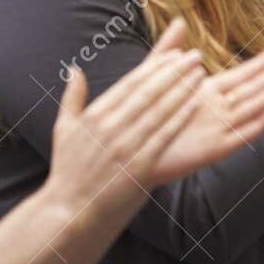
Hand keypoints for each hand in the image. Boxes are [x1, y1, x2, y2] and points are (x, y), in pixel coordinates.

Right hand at [45, 41, 203, 215]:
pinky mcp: (138, 166)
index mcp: (94, 116)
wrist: (70, 210)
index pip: (130, 83)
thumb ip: (72, 98)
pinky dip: (180, 118)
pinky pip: (163, 136)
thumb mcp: (63, 130)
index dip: (156, 66)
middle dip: (175, 71)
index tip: (176, 53)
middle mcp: (110, 128)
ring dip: (182, 90)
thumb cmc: (69, 170)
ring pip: (159, 111)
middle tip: (196, 56)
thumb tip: (75, 68)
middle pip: (148, 92)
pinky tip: (196, 104)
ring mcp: (125, 146)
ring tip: (201, 74)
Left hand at [149, 21, 263, 181]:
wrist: (128, 152)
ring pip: (253, 108)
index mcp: (207, 92)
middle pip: (254, 89)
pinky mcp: (212, 150)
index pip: (243, 75)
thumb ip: (167, 50)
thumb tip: (180, 21)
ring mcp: (217, 129)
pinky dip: (259, 125)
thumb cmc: (141, 117)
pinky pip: (240, 136)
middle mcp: (217, 110)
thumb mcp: (153, 76)